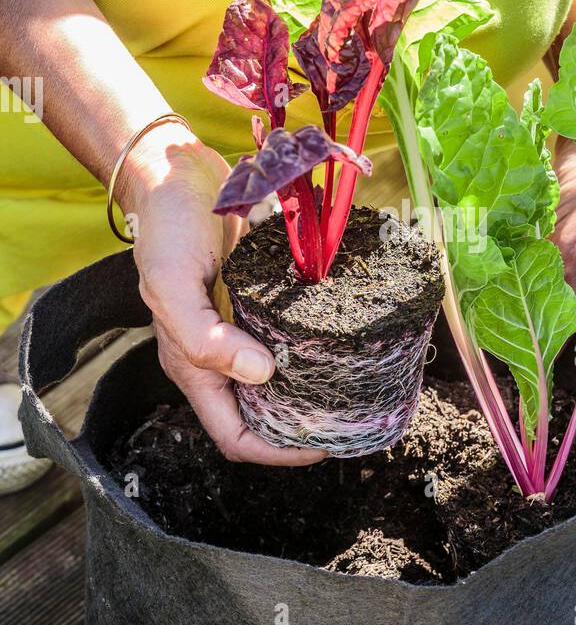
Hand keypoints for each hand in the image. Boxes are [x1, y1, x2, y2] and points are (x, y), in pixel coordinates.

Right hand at [118, 124, 326, 466]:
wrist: (179, 172)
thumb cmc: (167, 229)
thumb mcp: (172, 283)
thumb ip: (203, 337)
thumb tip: (261, 375)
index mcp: (193, 364)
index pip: (234, 436)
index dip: (274, 452)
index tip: (321, 444)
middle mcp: (223, 354)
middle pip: (265, 416)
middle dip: (303, 429)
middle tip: (352, 421)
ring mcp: (246, 327)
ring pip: (286, 379)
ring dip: (317, 390)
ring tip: (359, 389)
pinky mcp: (265, 299)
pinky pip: (296, 334)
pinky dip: (320, 344)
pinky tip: (349, 340)